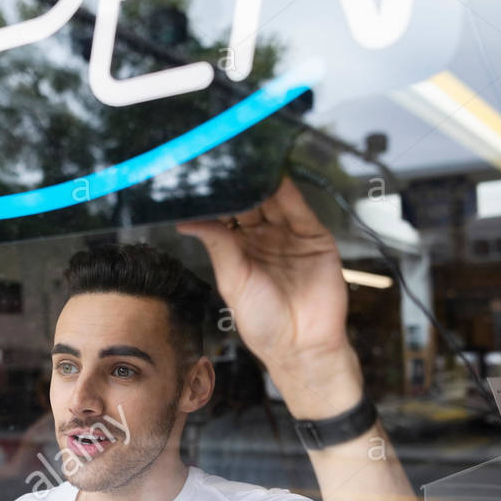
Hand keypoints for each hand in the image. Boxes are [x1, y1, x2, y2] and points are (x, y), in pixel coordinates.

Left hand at [177, 178, 361, 417]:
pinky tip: (278, 175)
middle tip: (227, 157)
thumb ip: (217, 245)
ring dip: (264, 180)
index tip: (205, 174)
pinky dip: (290, 190)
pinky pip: (301, 207)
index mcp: (238, 248)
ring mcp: (289, 234)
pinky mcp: (314, 235)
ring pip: (275, 198)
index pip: (226, 212)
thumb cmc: (264, 322)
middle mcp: (263, 237)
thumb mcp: (233, 281)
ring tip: (249, 159)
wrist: (304, 344)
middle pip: (251, 199)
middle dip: (241, 181)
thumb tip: (186, 221)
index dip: (218, 195)